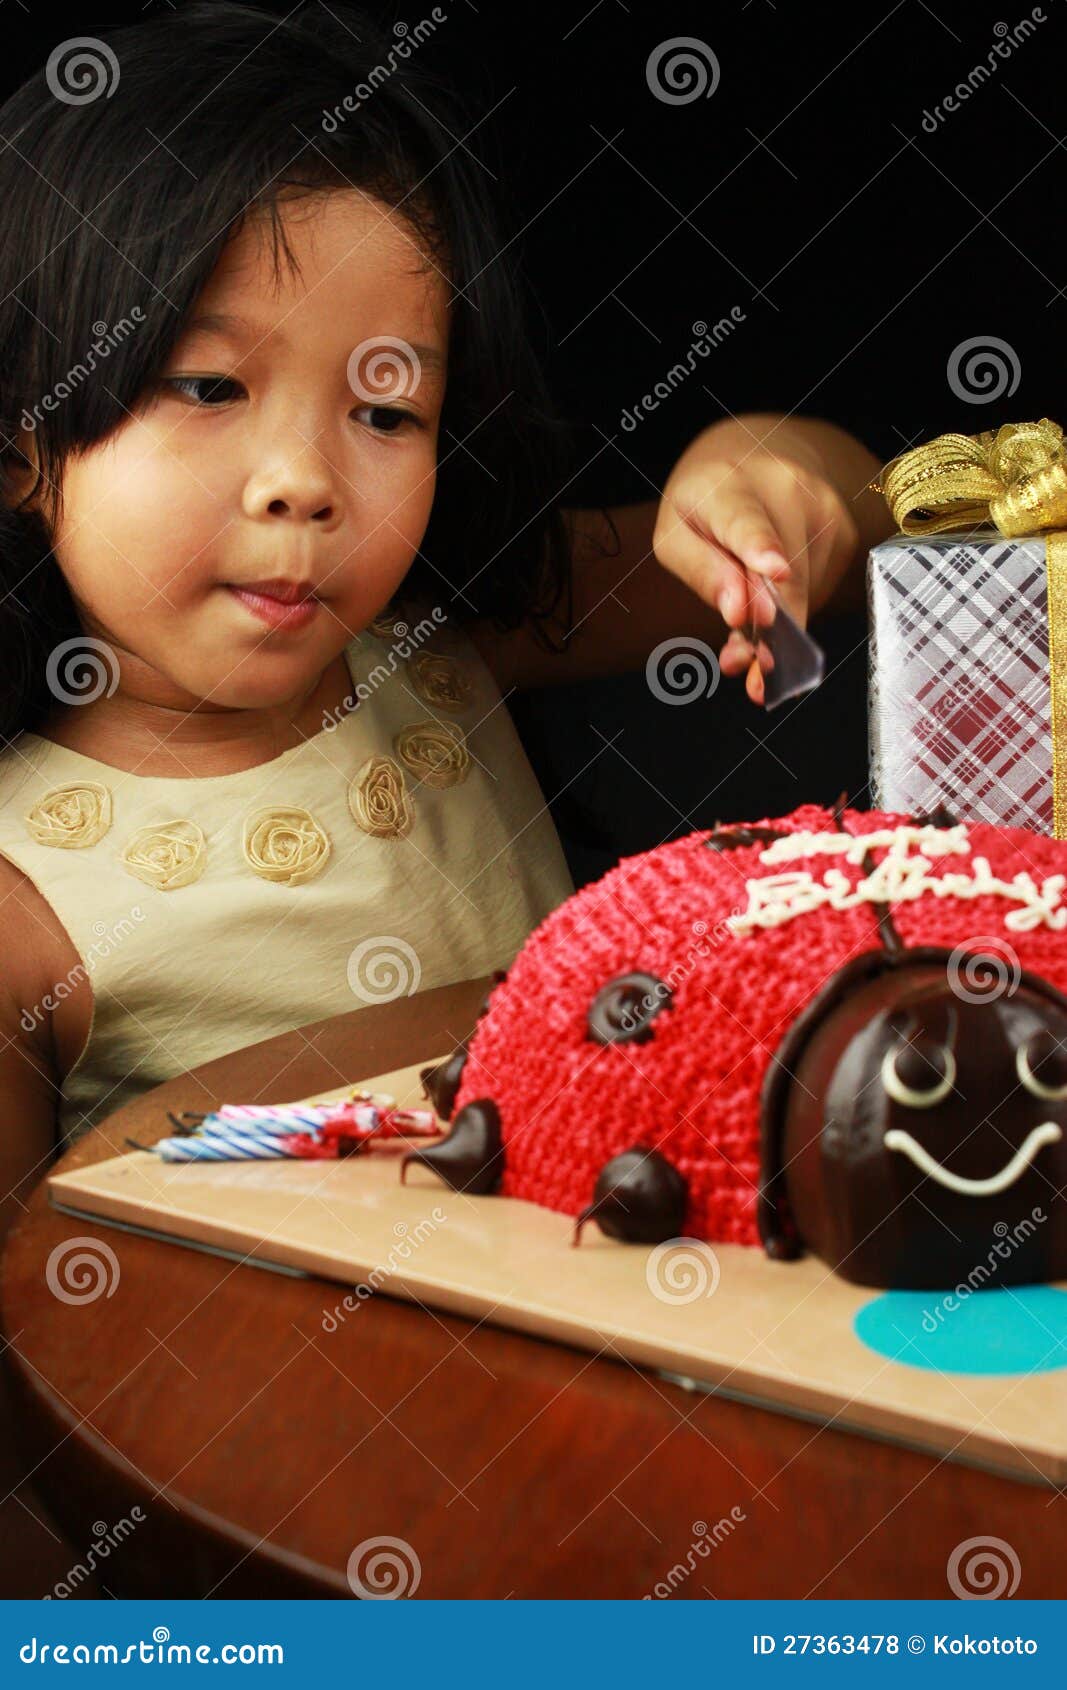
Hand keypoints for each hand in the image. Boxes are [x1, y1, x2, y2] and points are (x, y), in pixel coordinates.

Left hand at [651, 429, 859, 702]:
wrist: (751, 459)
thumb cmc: (704, 505)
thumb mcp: (676, 535)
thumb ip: (702, 573)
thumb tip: (738, 613)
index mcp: (728, 487)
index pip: (747, 519)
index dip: (762, 548)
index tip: (776, 572)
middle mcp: (785, 490)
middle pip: (786, 577)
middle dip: (771, 632)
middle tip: (755, 678)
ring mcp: (823, 508)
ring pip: (807, 591)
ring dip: (779, 630)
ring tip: (751, 641)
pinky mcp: (844, 532)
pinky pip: (820, 590)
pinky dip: (794, 611)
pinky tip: (773, 602)